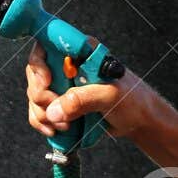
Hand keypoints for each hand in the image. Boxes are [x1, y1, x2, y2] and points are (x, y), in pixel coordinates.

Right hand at [24, 43, 162, 142]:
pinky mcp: (62, 102)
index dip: (39, 64)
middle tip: (53, 109)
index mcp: (79, 52)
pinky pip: (39, 109)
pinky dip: (41, 121)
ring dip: (42, 112)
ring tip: (62, 126)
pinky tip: (53, 130)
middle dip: (40, 95)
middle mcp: (67, 65)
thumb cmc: (134, 101)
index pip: (46, 46)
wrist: (142, 122)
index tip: (46, 83)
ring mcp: (63, 84)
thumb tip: (53, 111)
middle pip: (35, 73)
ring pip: (35, 94)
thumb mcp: (110, 96)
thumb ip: (82, 100)